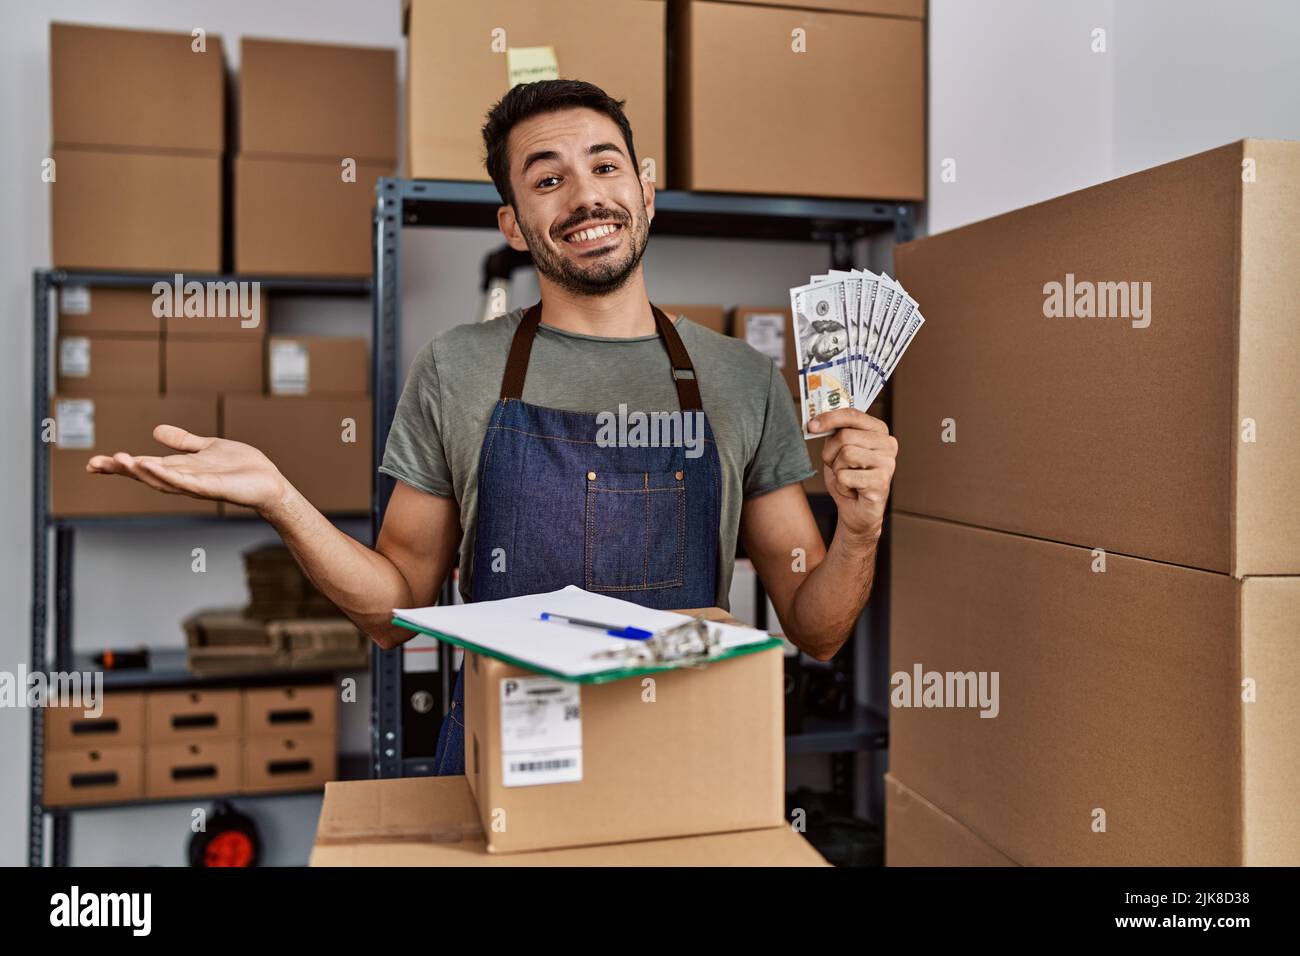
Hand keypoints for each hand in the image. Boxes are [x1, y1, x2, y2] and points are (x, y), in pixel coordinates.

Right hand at [86, 424, 291, 516]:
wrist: (269, 483)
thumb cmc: (242, 468)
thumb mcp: (207, 447)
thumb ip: (183, 441)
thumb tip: (156, 430)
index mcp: (180, 468)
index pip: (145, 465)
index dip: (120, 465)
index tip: (94, 463)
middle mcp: (183, 479)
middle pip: (146, 474)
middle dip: (122, 470)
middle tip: (95, 464)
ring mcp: (195, 485)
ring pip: (162, 479)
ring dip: (140, 471)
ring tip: (119, 460)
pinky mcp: (210, 488)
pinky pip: (185, 482)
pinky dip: (167, 475)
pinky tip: (151, 466)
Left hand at [807, 409, 896, 540]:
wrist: (856, 510)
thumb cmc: (848, 477)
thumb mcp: (838, 450)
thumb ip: (834, 433)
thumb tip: (816, 422)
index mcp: (879, 430)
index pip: (852, 414)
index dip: (829, 418)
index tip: (812, 426)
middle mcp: (888, 444)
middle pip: (845, 436)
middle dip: (831, 453)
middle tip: (837, 466)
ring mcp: (887, 463)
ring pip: (846, 455)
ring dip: (837, 470)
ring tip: (847, 478)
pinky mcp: (881, 482)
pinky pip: (846, 476)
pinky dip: (842, 486)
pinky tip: (852, 490)